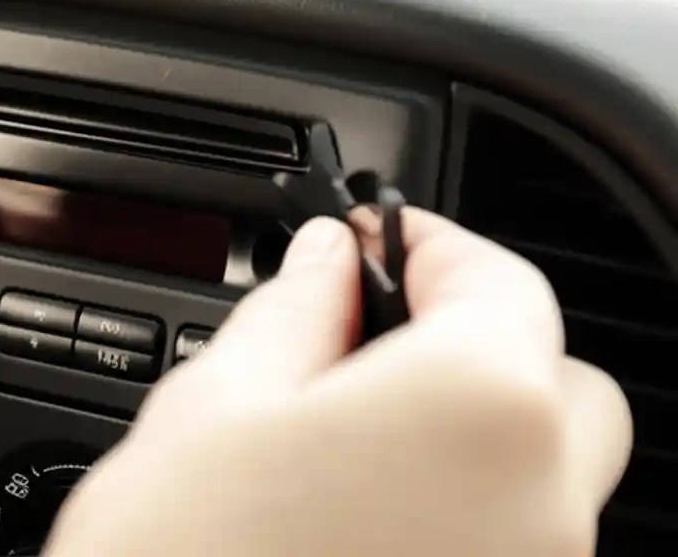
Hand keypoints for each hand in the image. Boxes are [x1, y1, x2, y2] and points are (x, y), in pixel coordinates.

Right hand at [45, 210, 630, 556]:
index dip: (427, 244)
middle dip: (475, 345)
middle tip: (370, 340)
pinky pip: (506, 547)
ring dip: (465, 436)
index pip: (499, 280)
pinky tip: (353, 521)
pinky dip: (454, 516)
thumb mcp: (212, 407)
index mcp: (477, 412)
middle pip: (553, 385)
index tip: (371, 239)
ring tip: (344, 443)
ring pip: (539, 477)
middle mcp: (541, 509)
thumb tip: (325, 262)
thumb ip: (292, 313)